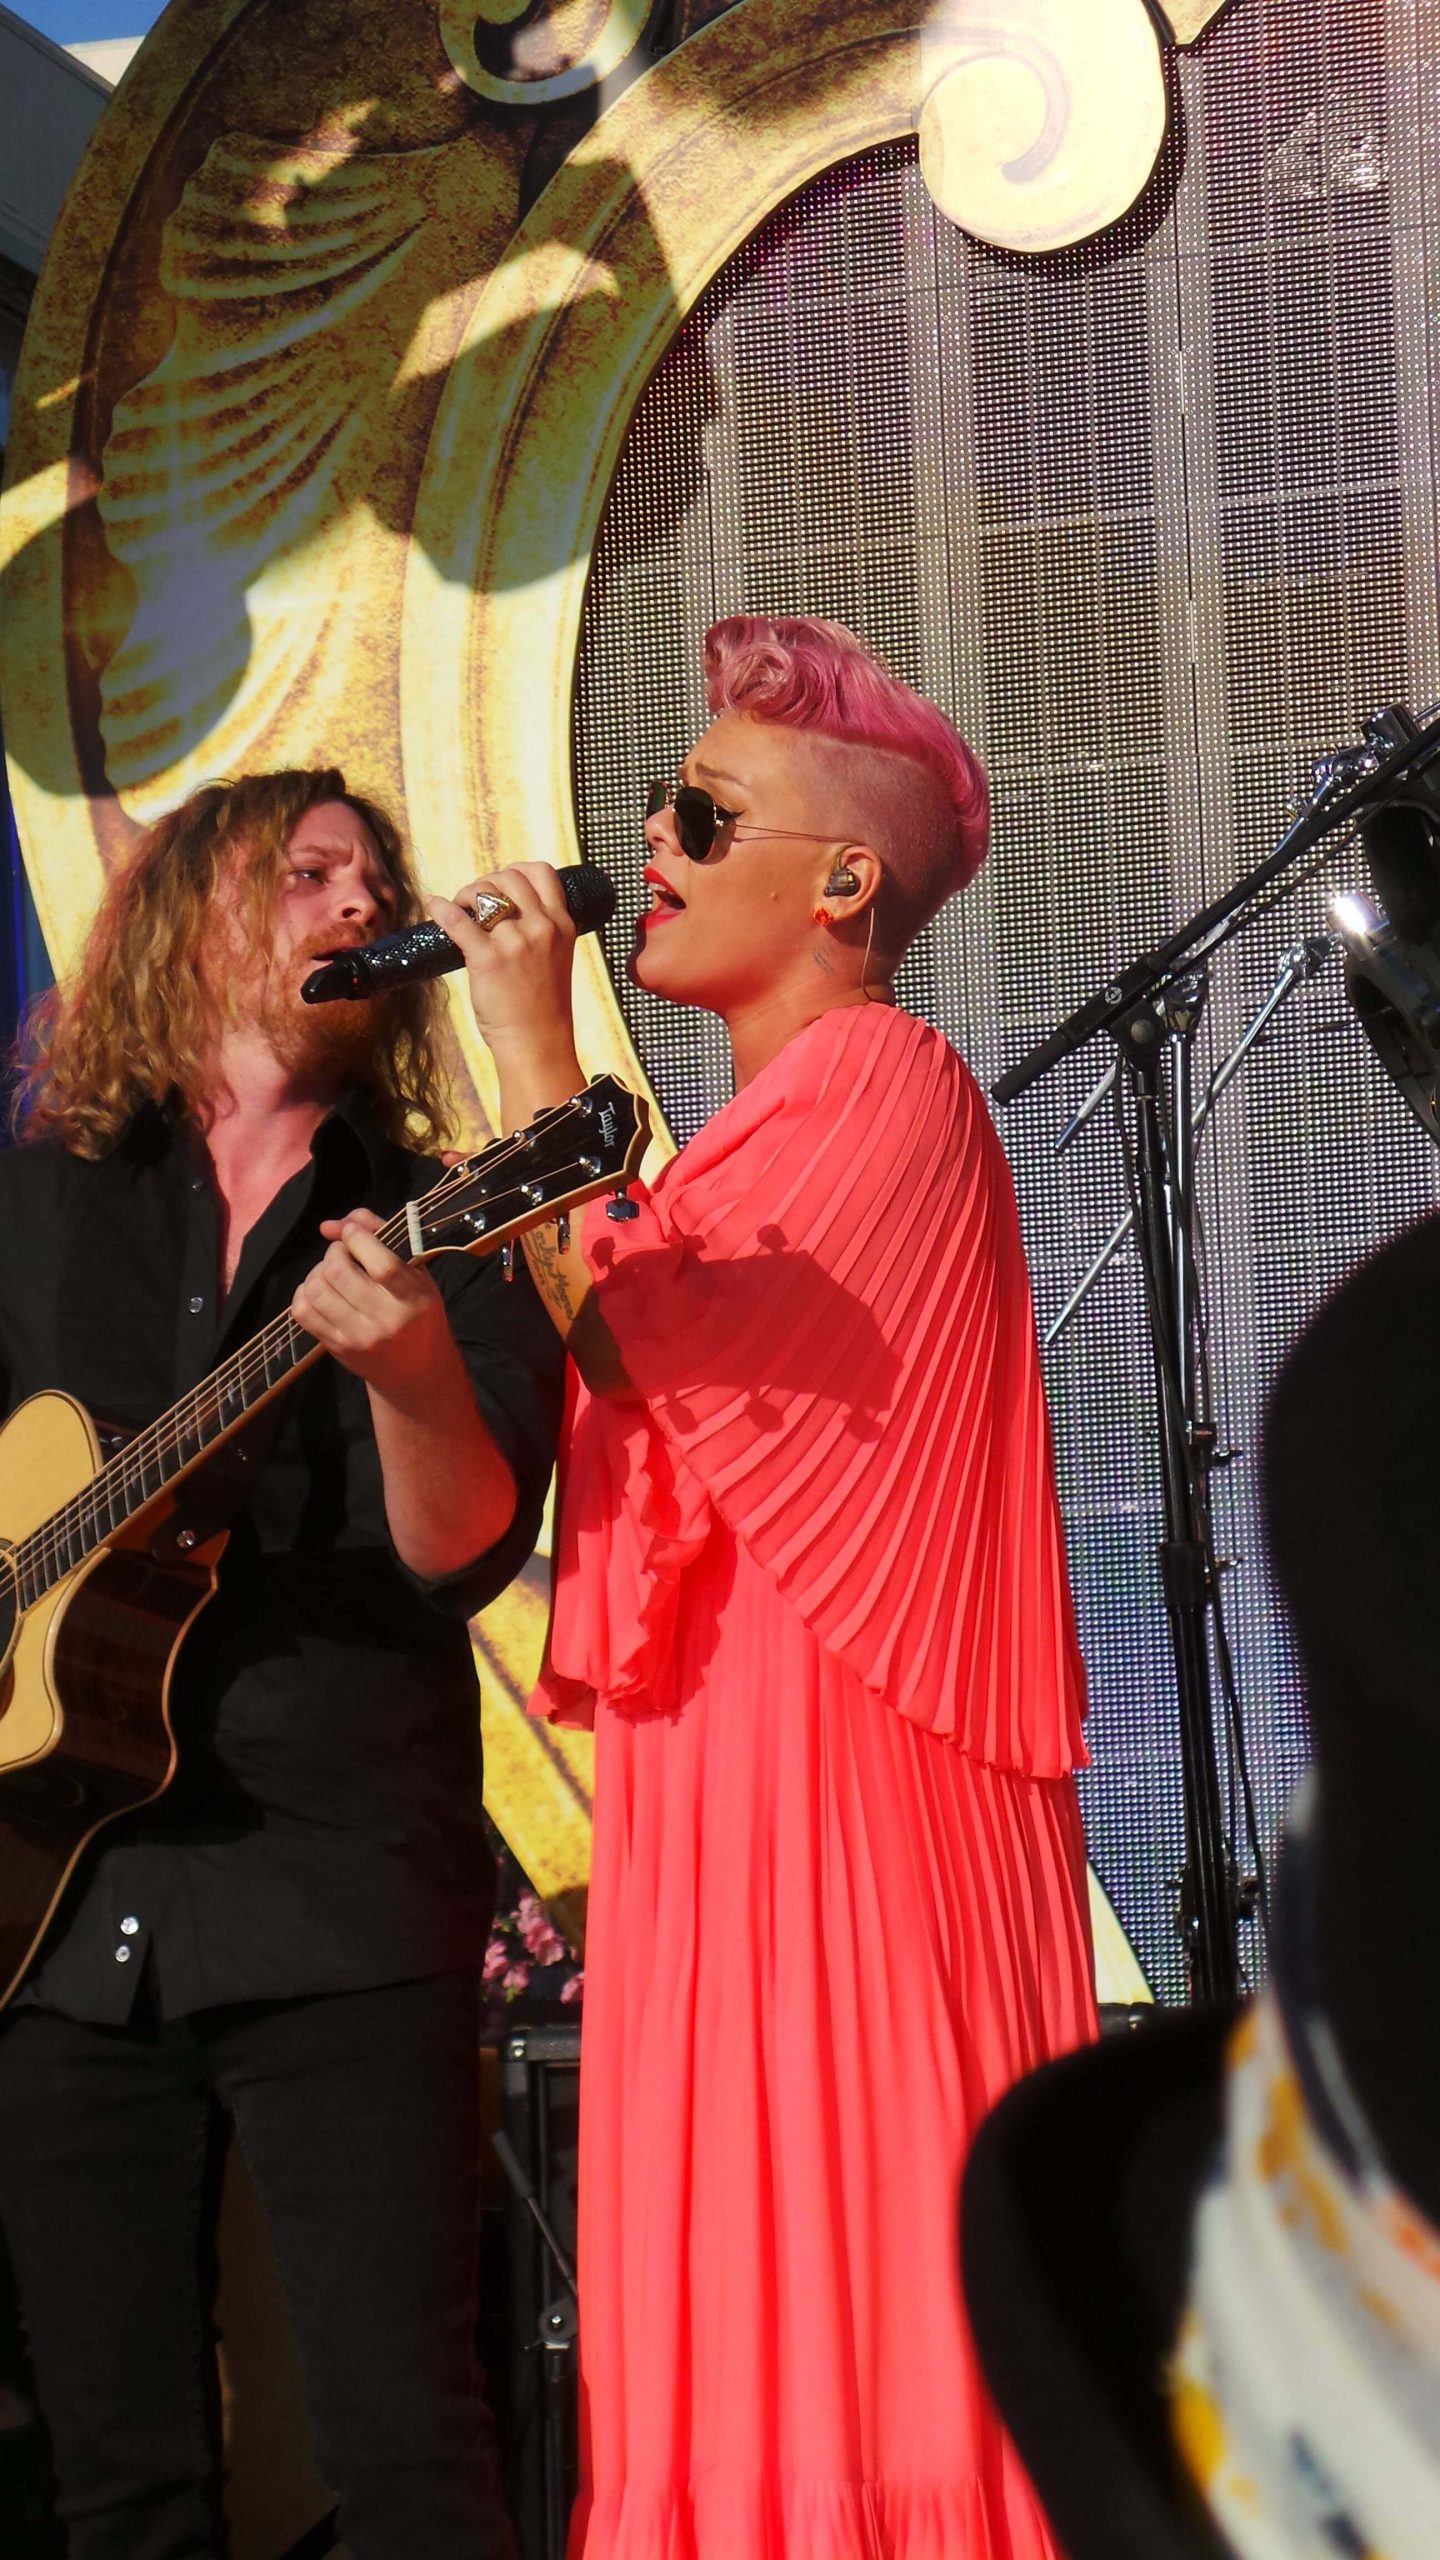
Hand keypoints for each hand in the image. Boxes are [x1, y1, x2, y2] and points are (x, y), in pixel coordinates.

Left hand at [291, 1208, 451, 1393]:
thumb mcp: (416, 1273)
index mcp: (413, 1298)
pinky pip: (302, 1312)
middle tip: (343, 1253)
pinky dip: (304, 1292)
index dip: (358, 1238)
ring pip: (316, 1290)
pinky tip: (320, 1291)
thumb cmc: (418, 1313)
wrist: (416, 1372)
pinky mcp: (336, 1347)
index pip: (381, 1265)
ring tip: (332, 1272)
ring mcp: (357, 1336)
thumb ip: (380, 1235)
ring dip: (317, 1271)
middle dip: (334, 1252)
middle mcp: (385, 1320)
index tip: (353, 1234)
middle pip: (339, 1273)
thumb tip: (329, 1225)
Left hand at [427, 861, 577, 1057]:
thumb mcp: (557, 958)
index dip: (515, 871)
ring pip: (483, 892)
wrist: (536, 1042)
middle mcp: (542, 928)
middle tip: (475, 902)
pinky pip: (457, 919)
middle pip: (508, 877)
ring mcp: (516, 942)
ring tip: (460, 910)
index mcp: (563, 924)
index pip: (541, 872)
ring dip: (465, 895)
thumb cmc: (542, 1005)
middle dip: (486, 883)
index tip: (501, 885)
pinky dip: (440, 908)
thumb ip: (542, 931)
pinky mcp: (488, 958)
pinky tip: (434, 906)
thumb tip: (508, 907)